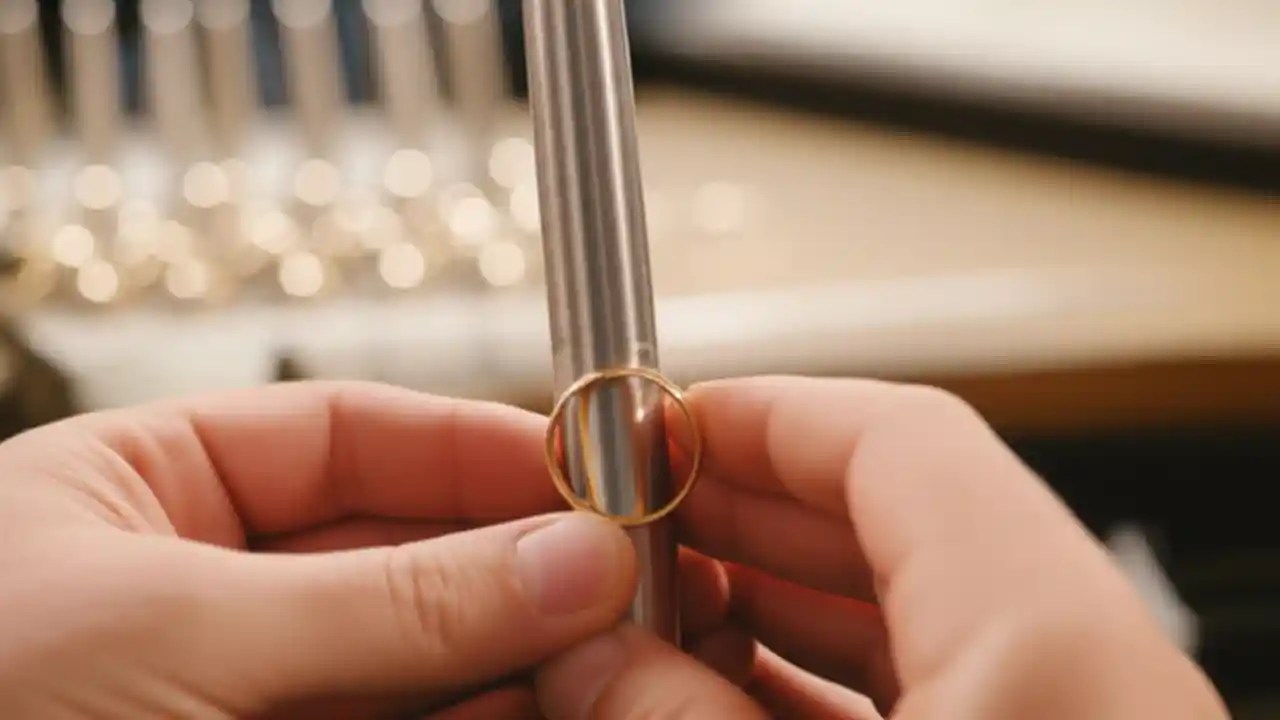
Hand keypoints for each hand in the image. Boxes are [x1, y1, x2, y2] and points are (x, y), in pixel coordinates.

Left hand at [0, 382, 649, 717]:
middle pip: (393, 547)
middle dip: (505, 558)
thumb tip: (563, 554)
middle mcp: (198, 589)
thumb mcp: (182, 638)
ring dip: (510, 647)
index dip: (466, 445)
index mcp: (139, 494)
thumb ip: (391, 604)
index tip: (579, 470)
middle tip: (614, 570)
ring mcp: (239, 691)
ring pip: (411, 653)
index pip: (339, 436)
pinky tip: (544, 703)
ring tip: (604, 642)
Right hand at [536, 377, 1229, 718]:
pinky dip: (817, 678)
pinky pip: (928, 687)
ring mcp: (1065, 714)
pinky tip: (722, 696)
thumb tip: (583, 658)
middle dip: (747, 509)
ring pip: (907, 609)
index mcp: (1049, 636)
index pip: (900, 441)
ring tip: (655, 609)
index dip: (766, 413)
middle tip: (631, 518)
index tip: (661, 419)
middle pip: (897, 518)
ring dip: (772, 601)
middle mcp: (1081, 665)